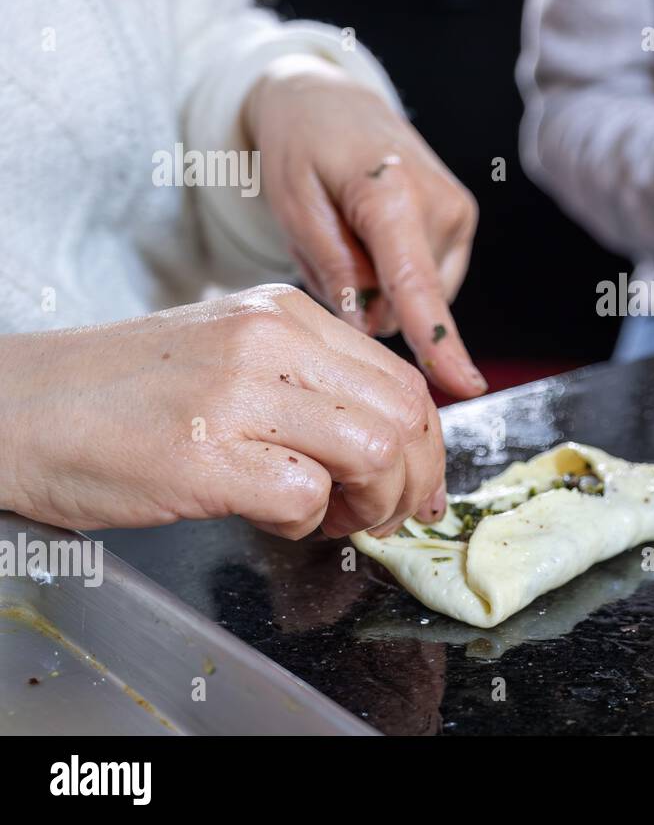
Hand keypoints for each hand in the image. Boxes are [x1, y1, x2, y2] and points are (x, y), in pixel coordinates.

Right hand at [0, 285, 444, 539]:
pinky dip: (306, 523)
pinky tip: (274, 519)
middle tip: (386, 515)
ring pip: (374, 452)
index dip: (427, 444)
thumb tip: (385, 442)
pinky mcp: (203, 454)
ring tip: (335, 520)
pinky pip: (305, 495)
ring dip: (371, 504)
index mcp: (284, 315)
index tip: (417, 483)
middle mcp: (271, 341)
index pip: (401, 379)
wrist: (13, 406)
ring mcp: (237, 394)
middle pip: (404, 415)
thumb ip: (308, 384)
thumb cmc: (119, 394)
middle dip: (413, 482)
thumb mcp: (230, 355)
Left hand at [244, 54, 485, 398]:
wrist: (331, 100)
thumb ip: (331, 266)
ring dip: (376, 286)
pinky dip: (393, 275)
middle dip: (362, 296)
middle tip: (326, 244)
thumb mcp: (291, 201)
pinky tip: (371, 236)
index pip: (416, 285)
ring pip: (415, 298)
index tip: (465, 384)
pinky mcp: (461, 225)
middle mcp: (442, 206)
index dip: (438, 341)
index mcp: (394, 194)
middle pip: (406, 302)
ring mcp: (458, 216)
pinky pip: (424, 283)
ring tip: (348, 233)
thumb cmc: (303, 145)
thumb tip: (368, 325)